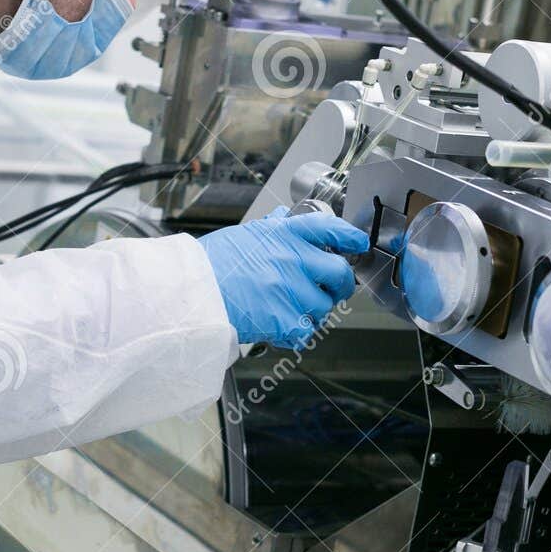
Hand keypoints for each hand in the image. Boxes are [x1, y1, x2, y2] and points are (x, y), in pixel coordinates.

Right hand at [196, 208, 368, 347]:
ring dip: (313, 311)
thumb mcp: (244, 235)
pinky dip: (297, 334)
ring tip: (291, 310)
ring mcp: (292, 291)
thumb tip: (282, 217)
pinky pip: (306, 332)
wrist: (192, 291)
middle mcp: (294, 260)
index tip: (358, 243)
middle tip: (334, 289)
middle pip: (339, 273)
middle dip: (341, 284)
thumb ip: (271, 229)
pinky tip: (283, 328)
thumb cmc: (212, 263)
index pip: (331, 229)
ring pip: (324, 307)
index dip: (351, 236)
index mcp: (285, 235)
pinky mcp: (284, 320)